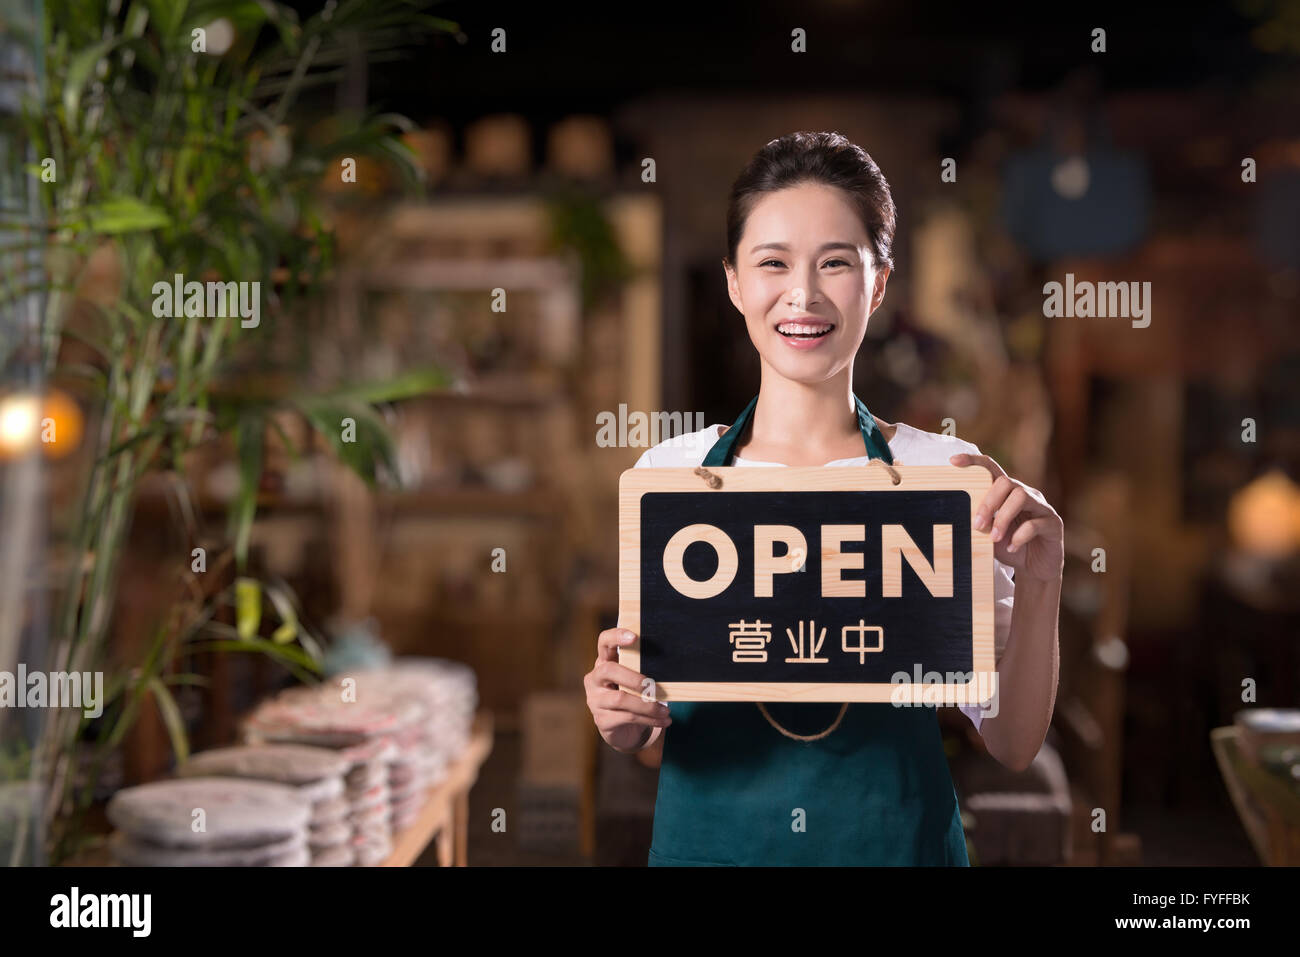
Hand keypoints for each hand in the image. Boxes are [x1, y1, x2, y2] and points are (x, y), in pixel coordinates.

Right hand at [583, 628, 671, 751]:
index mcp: (604, 662)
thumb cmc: (633, 698)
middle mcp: (595, 679)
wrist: (625, 731)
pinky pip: (627, 717)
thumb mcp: (636, 682)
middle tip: (655, 687)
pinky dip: (649, 719)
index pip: (604, 642)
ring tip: (666, 711)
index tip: (634, 637)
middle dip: (634, 678)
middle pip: (609, 670)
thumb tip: (671, 664)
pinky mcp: (602, 720)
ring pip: (621, 699)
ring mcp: (595, 700)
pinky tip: (663, 720)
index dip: (616, 636)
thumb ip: (643, 671)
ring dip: (648, 705)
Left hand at [950, 452, 1063, 582]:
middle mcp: (1027, 495)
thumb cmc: (1008, 547)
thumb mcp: (987, 535)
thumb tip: (957, 518)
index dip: (974, 462)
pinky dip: (1019, 537)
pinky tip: (1012, 548)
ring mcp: (1042, 507)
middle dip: (988, 502)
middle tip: (977, 525)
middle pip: (1007, 481)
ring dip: (1003, 518)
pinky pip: (1035, 524)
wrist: (1035, 569)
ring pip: (1022, 496)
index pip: (992, 469)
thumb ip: (978, 523)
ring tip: (994, 538)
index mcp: (1008, 494)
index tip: (953, 461)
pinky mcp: (1054, 523)